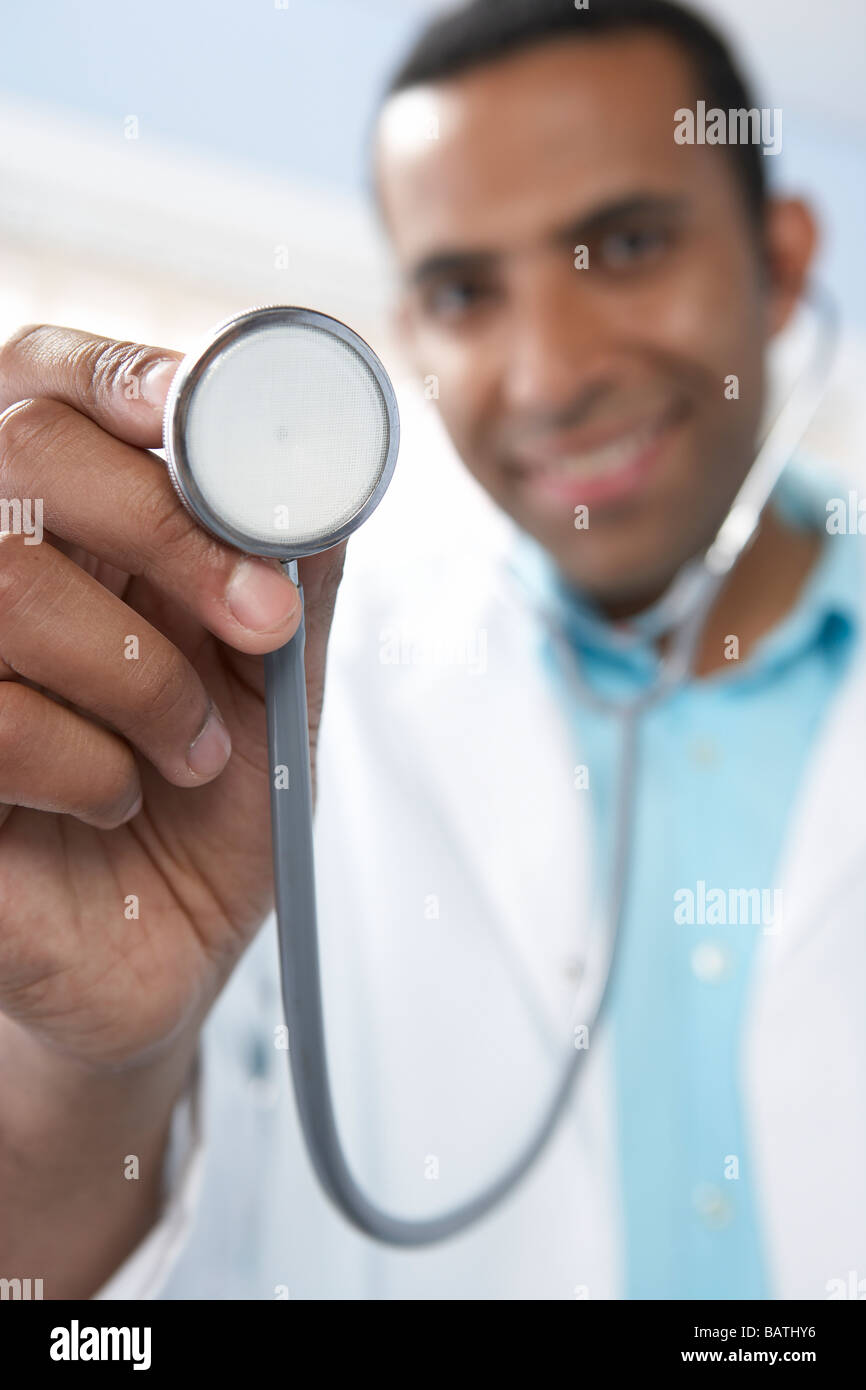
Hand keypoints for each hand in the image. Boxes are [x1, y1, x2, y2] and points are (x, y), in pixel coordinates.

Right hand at [0, 323, 345, 1071]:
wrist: (162, 953)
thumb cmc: (213, 805)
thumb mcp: (276, 681)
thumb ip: (290, 572)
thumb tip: (324, 469)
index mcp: (65, 521)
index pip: (44, 379)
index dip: (122, 378)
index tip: (205, 421)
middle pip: (20, 448)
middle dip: (166, 530)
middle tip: (258, 622)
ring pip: (4, 585)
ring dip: (142, 676)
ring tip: (194, 750)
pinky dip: (90, 765)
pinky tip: (116, 799)